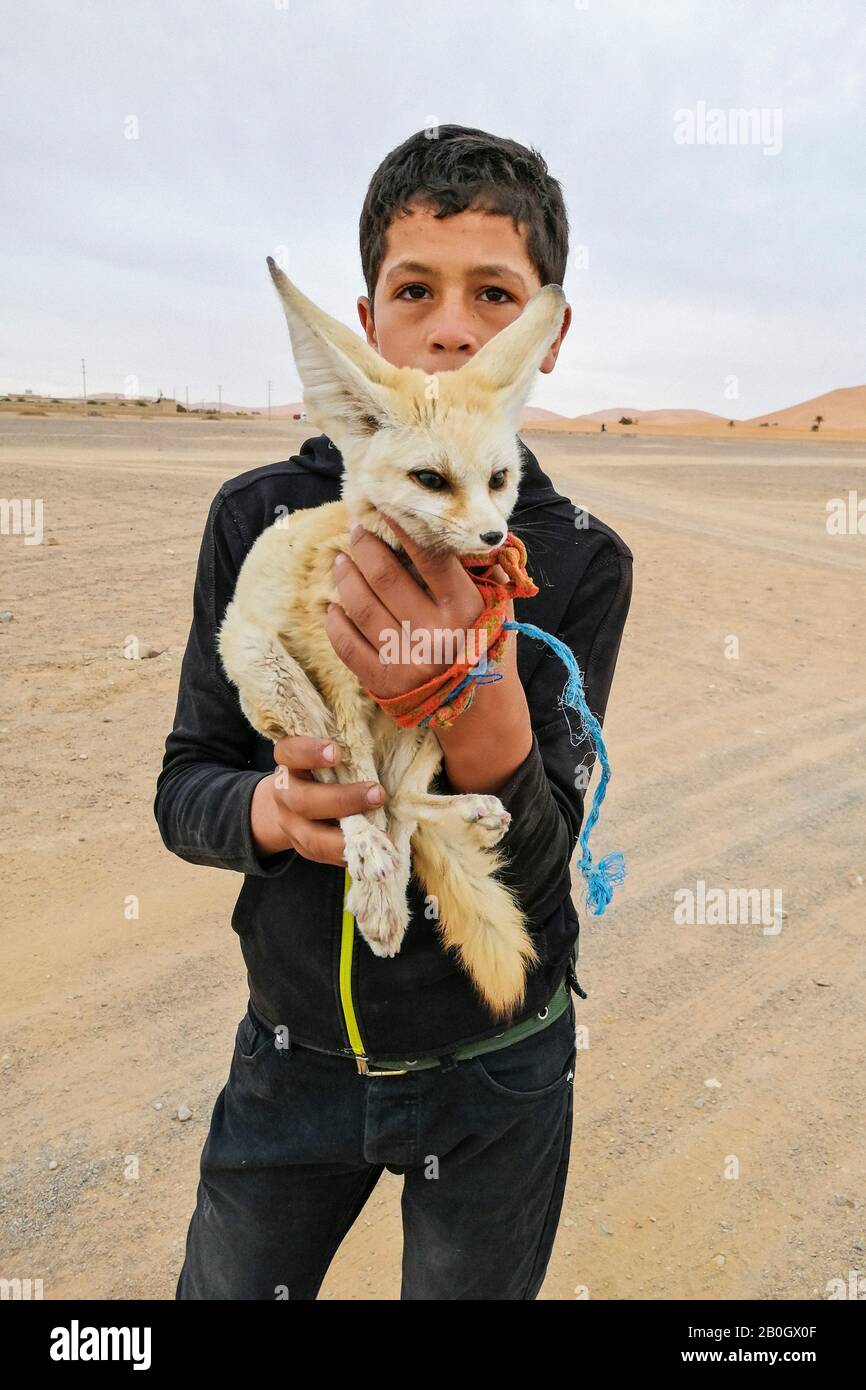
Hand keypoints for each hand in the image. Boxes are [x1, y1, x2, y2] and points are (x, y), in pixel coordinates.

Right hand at [250, 736, 385, 865]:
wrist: (294, 801)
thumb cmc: (325, 769)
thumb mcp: (329, 755)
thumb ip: (348, 752)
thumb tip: (390, 742)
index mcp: (289, 762)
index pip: (288, 752)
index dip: (309, 752)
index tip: (337, 752)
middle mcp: (284, 793)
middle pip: (302, 800)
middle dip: (342, 800)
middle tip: (378, 794)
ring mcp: (290, 824)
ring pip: (311, 838)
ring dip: (348, 838)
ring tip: (382, 836)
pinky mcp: (302, 846)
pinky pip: (323, 856)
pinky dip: (349, 856)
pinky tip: (374, 852)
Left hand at [326, 513, 507, 697]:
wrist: (480, 710)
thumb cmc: (488, 646)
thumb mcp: (499, 606)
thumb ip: (483, 570)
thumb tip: (462, 531)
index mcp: (464, 609)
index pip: (429, 557)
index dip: (404, 529)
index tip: (389, 509)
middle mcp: (433, 633)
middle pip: (385, 577)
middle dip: (365, 547)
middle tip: (356, 530)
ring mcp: (405, 659)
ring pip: (361, 607)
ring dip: (346, 578)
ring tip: (341, 561)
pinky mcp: (384, 681)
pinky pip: (348, 645)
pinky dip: (336, 622)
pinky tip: (333, 606)